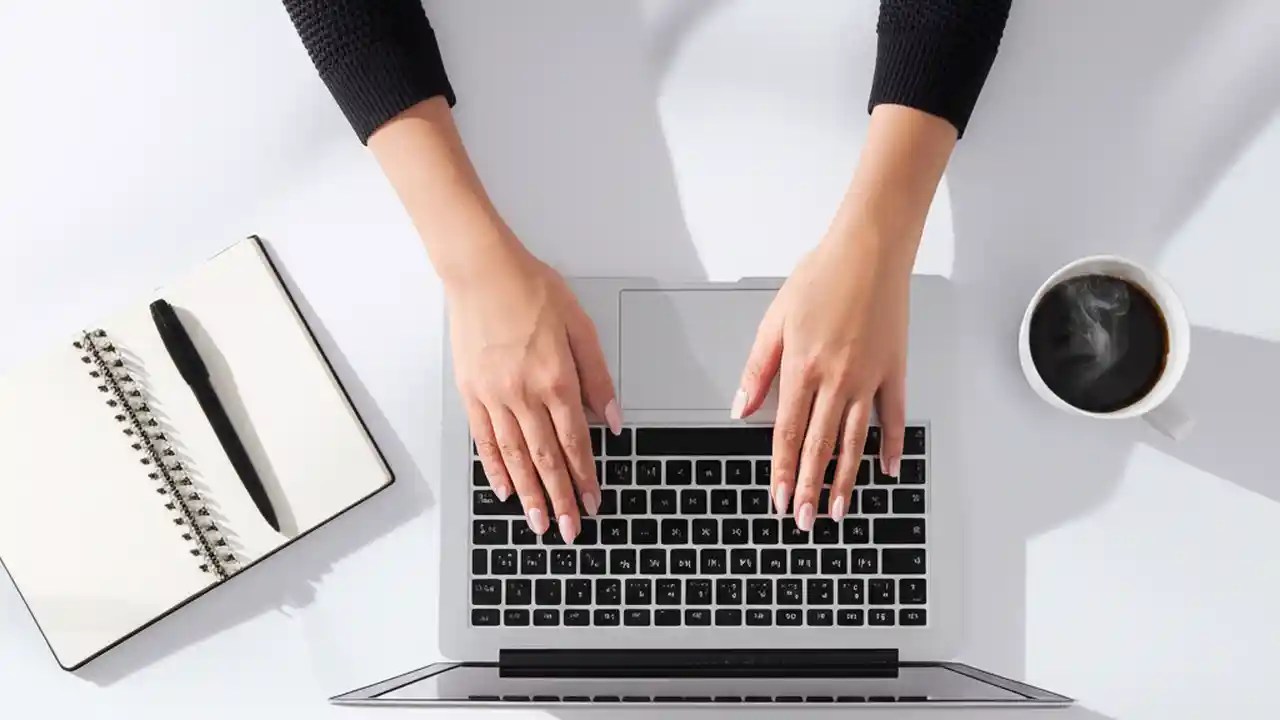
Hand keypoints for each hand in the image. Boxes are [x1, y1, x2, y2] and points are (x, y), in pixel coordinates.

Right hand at [448, 245, 620, 541]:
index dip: (586, 477)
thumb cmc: (531, 289)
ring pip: (514, 457)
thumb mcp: (580, 326)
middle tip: (569, 530)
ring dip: (529, 494)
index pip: (576, 442)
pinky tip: (504, 490)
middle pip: (546, 458)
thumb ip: (598, 377)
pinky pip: (484, 439)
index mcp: (556, 378)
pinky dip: (494, 468)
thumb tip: (613, 420)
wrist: (481, 271)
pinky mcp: (471, 392)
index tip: (593, 503)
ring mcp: (494, 396)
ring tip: (537, 523)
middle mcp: (524, 394)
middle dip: (560, 498)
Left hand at [733, 228, 912, 530]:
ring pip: (854, 442)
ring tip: (837, 510)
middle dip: (807, 488)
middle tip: (802, 520)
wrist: (870, 249)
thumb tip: (739, 407)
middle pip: (818, 447)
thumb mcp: (774, 320)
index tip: (776, 497)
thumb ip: (757, 369)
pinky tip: (886, 470)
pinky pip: (894, 418)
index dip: (780, 471)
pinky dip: (891, 447)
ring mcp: (868, 378)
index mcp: (801, 369)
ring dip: (844, 481)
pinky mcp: (895, 370)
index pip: (786, 434)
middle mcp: (835, 380)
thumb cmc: (822, 276)